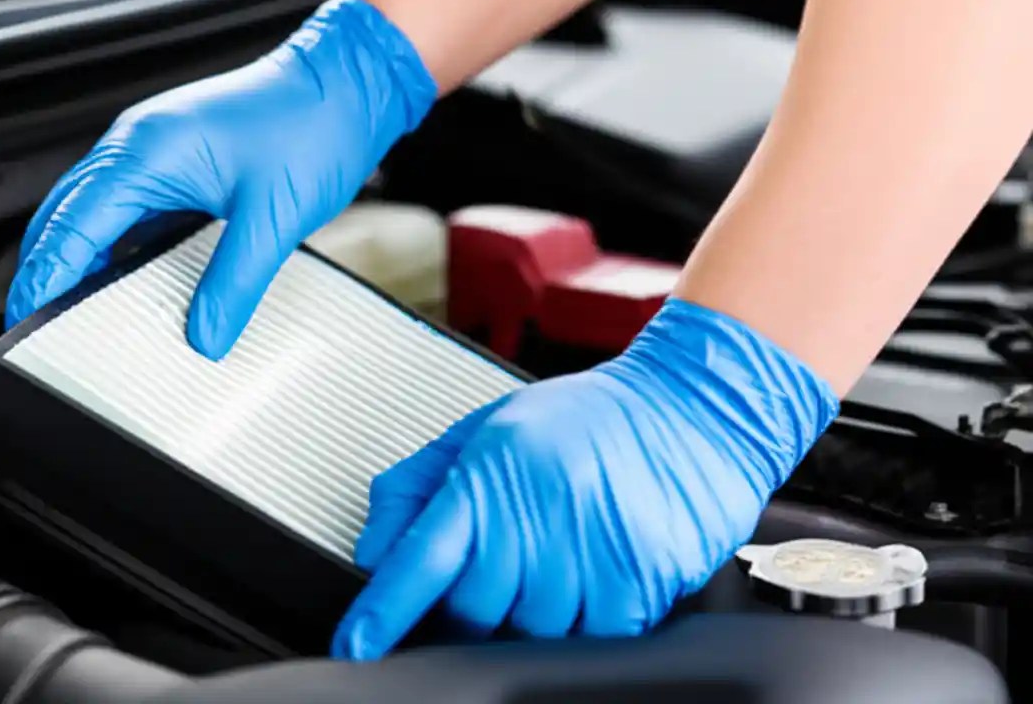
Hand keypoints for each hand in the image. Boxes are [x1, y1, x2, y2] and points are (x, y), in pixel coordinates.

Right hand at [5, 0, 436, 358]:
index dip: (45, 277)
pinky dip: (122, 247)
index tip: (26, 319)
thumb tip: (205, 335)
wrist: (350, 84)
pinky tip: (135, 282)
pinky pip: (132, 210)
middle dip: (49, 270)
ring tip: (82, 312)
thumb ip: (233, 283)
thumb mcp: (272, 218)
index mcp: (145, 153)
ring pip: (97, 213)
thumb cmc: (312, 125)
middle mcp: (139, 147)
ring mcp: (157, 152)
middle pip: (67, 216)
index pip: (71, 225)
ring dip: (84, 259)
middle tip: (42, 325)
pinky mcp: (180, 163)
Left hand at [332, 298, 839, 658]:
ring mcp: (586, 554)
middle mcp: (535, 517)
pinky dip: (583, 622)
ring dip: (530, 612)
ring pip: (528, 632)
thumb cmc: (588, 417)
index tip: (355, 643)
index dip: (382, 610)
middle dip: (472, 603)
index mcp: (489, 476)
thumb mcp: (488, 427)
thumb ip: (421, 483)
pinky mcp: (635, 584)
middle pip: (471, 611)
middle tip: (504, 563)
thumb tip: (375, 546)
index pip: (419, 558)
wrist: (694, 407)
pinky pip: (589, 638)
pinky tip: (593, 575)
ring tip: (558, 557)